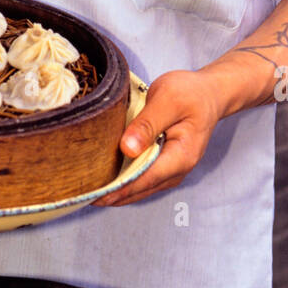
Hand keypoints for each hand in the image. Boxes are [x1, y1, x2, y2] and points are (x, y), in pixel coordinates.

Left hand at [93, 69, 224, 206]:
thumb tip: (127, 149)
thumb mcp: (168, 99)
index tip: (91, 193)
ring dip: (115, 191)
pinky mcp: (164, 165)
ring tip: (85, 189)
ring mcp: (171, 171)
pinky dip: (123, 182)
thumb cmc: (191, 93)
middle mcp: (177, 171)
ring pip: (139, 189)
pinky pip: (141, 180)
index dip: (116, 189)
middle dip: (110, 194)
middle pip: (139, 190)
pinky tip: (104, 179)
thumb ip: (147, 124)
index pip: (143, 179)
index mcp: (181, 156)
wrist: (210, 94)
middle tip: (78, 194)